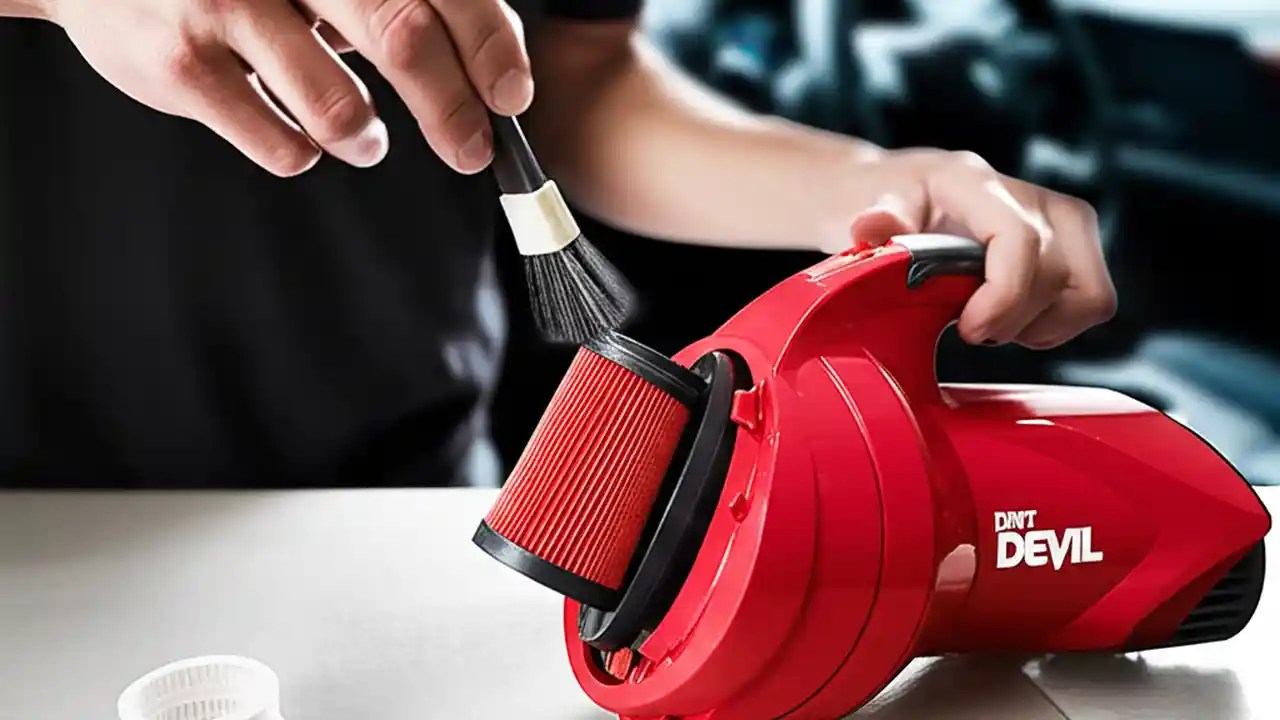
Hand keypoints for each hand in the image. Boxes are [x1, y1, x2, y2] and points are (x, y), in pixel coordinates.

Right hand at [44, 0, 531, 175]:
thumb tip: (492, 61)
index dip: (488, 42)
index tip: (511, 94)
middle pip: (402, 34)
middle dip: (451, 109)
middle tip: (470, 149)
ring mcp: (226, 3)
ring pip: (339, 105)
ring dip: (366, 138)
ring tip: (366, 139)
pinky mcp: (182, 63)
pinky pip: (280, 142)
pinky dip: (304, 150)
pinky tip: (297, 132)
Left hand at [849, 149, 1116, 349]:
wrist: (900, 194)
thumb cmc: (887, 205)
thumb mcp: (865, 206)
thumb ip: (876, 220)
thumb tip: (873, 226)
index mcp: (975, 183)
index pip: (1021, 240)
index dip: (1004, 297)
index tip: (967, 329)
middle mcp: (1032, 196)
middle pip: (1057, 278)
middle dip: (1010, 320)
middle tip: (966, 326)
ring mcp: (1062, 219)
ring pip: (1089, 295)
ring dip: (1036, 326)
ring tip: (989, 319)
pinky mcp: (1078, 245)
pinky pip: (1093, 303)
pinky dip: (1052, 326)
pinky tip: (1009, 317)